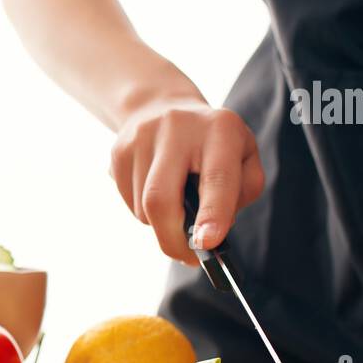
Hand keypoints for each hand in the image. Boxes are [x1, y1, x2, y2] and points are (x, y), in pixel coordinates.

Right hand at [110, 102, 263, 262]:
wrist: (162, 105)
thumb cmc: (213, 142)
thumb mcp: (244, 157)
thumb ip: (242, 193)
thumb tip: (211, 232)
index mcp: (220, 129)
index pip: (216, 178)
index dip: (213, 214)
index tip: (207, 244)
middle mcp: (177, 128)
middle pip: (161, 199)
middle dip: (172, 239)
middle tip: (187, 257)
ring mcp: (141, 139)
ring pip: (143, 208)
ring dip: (161, 223)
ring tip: (176, 205)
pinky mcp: (118, 152)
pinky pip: (129, 202)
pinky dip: (146, 211)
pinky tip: (157, 191)